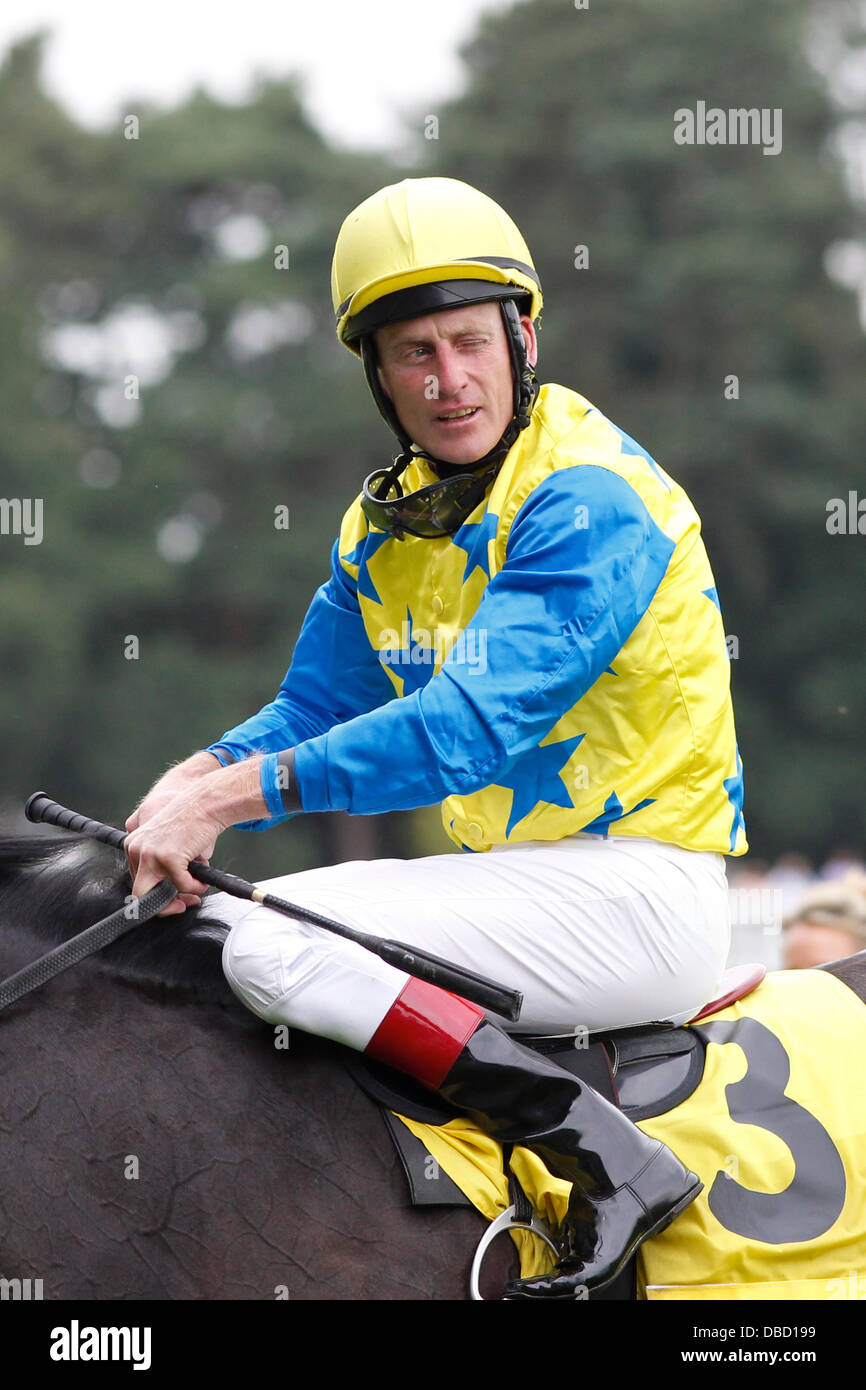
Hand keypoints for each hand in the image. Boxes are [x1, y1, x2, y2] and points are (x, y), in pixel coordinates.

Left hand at [125, 758, 266, 915]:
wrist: (206, 803)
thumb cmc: (193, 821)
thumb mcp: (169, 844)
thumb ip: (164, 868)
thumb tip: (175, 897)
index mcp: (133, 845)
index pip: (139, 881)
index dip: (159, 894)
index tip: (175, 899)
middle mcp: (136, 849)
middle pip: (139, 894)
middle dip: (164, 905)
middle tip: (184, 904)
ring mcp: (150, 854)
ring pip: (159, 894)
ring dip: (183, 894)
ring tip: (199, 886)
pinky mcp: (167, 858)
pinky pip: (183, 885)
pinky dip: (197, 886)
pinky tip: (203, 878)